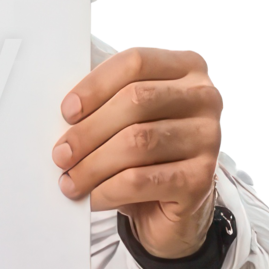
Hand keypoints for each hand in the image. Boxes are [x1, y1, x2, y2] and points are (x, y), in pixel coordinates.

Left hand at [51, 47, 223, 257]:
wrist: (171, 205)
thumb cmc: (142, 153)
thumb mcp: (125, 118)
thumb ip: (105, 103)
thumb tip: (66, 112)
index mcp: (186, 69)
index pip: (135, 62)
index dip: (95, 85)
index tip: (66, 112)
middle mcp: (204, 98)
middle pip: (136, 100)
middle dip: (88, 130)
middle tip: (61, 155)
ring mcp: (208, 137)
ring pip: (137, 142)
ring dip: (92, 165)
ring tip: (70, 180)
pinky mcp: (201, 178)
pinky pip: (141, 180)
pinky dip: (107, 190)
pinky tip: (93, 197)